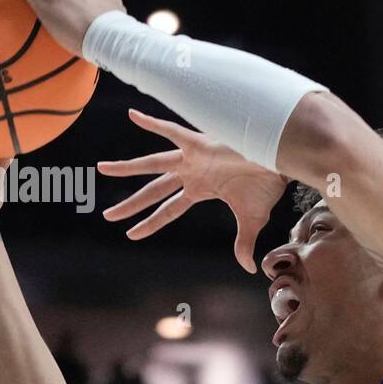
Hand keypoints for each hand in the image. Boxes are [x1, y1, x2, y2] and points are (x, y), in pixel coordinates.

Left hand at [97, 110, 290, 272]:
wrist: (280, 163)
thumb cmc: (268, 185)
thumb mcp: (252, 219)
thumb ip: (243, 243)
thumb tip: (248, 268)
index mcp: (201, 189)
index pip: (169, 210)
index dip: (150, 222)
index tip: (131, 234)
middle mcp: (192, 172)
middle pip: (154, 190)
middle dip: (131, 204)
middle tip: (107, 215)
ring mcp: (193, 157)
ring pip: (153, 164)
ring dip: (127, 168)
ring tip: (102, 170)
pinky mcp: (200, 143)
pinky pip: (172, 130)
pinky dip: (152, 123)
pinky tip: (133, 115)